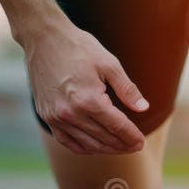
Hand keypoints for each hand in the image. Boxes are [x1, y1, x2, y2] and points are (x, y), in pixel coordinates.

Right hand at [22, 22, 147, 154]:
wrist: (43, 39)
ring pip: (87, 144)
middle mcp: (71, 113)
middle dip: (122, 145)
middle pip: (103, 138)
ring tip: (118, 147)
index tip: (141, 143)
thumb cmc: (78, 48)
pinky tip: (95, 146)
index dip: (132, 136)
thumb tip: (144, 108)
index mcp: (89, 100)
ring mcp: (56, 117)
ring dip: (105, 149)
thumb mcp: (108, 63)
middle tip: (134, 147)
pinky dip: (83, 147)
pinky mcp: (47, 117)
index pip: (117, 126)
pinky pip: (67, 142)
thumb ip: (127, 89)